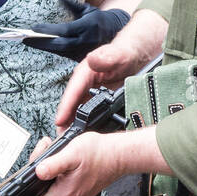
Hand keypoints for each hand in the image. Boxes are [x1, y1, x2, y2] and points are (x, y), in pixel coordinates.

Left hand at [25, 0, 128, 61]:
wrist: (115, 33)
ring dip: (44, 47)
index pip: (65, 30)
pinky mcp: (83, 58)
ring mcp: (85, 51)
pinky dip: (52, 50)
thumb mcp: (86, 9)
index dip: (49, 30)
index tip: (34, 27)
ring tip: (29, 42)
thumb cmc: (97, 18)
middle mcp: (86, 40)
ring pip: (61, 52)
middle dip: (42, 42)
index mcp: (88, 26)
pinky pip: (65, 55)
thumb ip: (72, 5)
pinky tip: (41, 45)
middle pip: (61, 45)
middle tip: (26, 39)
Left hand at [28, 132, 122, 195]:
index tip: (33, 171)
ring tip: (59, 153)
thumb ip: (52, 164)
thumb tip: (37, 172)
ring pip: (51, 186)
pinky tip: (66, 159)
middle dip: (40, 170)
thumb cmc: (100, 154)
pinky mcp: (78, 191)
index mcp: (64, 195)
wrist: (119, 155)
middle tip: (48, 150)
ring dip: (50, 169)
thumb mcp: (72, 153)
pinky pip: (61, 184)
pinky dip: (60, 171)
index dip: (28, 186)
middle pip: (41, 191)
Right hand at [54, 9, 167, 129]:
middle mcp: (84, 84)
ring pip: (78, 111)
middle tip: (63, 139)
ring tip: (72, 142)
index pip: (71, 92)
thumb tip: (92, 60)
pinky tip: (88, 136)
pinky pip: (89, 114)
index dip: (64, 108)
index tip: (59, 122)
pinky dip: (86, 125)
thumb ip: (107, 57)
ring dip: (74, 126)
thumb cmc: (126, 52)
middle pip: (71, 105)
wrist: (137, 54)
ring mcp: (90, 93)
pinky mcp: (97, 100)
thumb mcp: (118, 54)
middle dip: (65, 122)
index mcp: (84, 73)